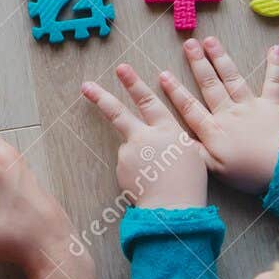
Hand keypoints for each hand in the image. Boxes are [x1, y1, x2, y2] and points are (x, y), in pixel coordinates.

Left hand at [82, 64, 207, 208]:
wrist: (173, 209)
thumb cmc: (189, 184)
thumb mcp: (192, 154)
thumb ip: (173, 141)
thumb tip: (161, 140)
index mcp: (168, 130)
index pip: (149, 101)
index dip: (135, 84)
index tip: (122, 69)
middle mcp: (146, 136)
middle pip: (118, 113)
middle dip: (101, 96)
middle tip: (86, 85)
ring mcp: (130, 152)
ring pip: (130, 149)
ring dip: (139, 159)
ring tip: (157, 178)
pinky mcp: (121, 168)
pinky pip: (127, 166)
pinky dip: (135, 173)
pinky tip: (147, 184)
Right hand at [158, 37, 278, 194]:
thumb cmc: (249, 172)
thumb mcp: (215, 170)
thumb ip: (195, 153)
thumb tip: (176, 140)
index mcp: (213, 130)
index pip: (190, 107)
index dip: (175, 91)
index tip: (163, 75)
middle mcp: (229, 113)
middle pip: (210, 85)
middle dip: (197, 63)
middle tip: (188, 44)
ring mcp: (250, 105)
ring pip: (232, 78)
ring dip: (221, 58)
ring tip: (210, 40)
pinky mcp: (272, 104)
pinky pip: (272, 82)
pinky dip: (274, 65)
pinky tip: (274, 49)